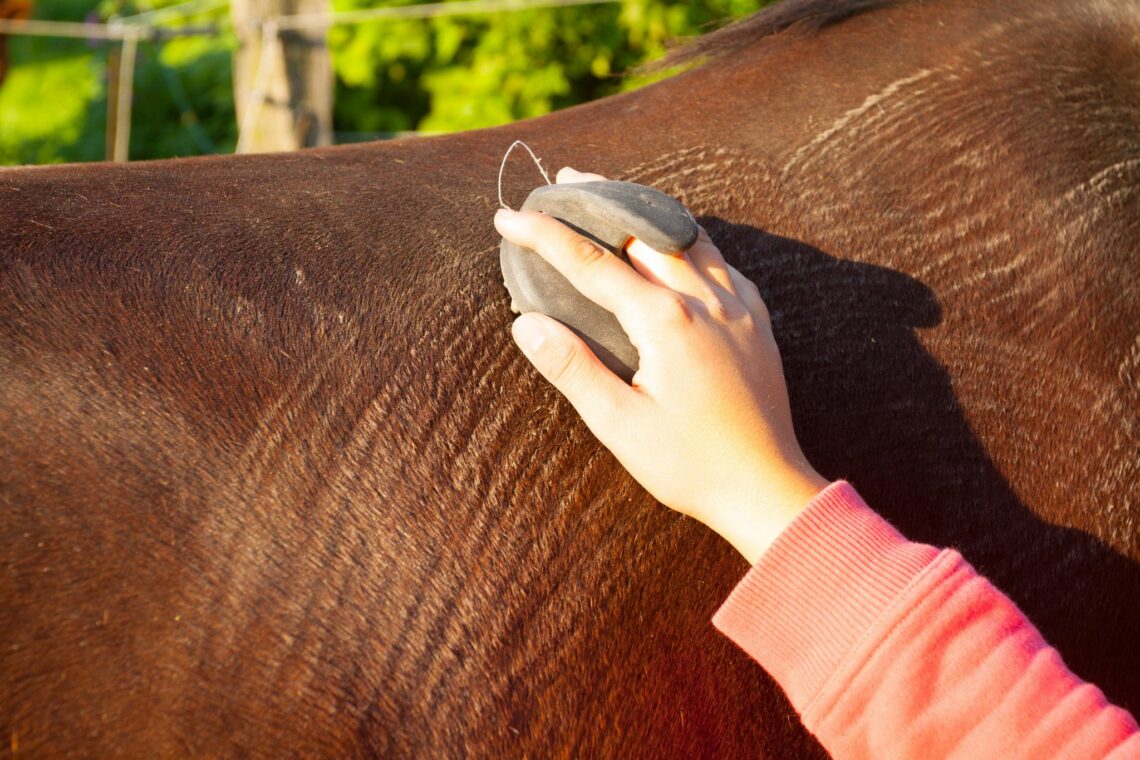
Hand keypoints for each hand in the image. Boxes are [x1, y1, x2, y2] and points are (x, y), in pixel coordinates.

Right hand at [494, 168, 827, 562]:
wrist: (766, 489)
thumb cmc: (690, 464)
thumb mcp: (619, 425)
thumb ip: (573, 368)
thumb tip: (527, 325)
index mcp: (666, 321)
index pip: (592, 262)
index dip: (545, 236)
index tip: (509, 217)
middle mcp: (705, 300)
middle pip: (643, 231)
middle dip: (599, 201)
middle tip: (564, 180)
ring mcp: (738, 307)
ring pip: (688, 237)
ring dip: (646, 214)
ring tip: (617, 201)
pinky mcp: (758, 321)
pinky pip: (722, 262)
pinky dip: (691, 243)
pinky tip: (680, 249)